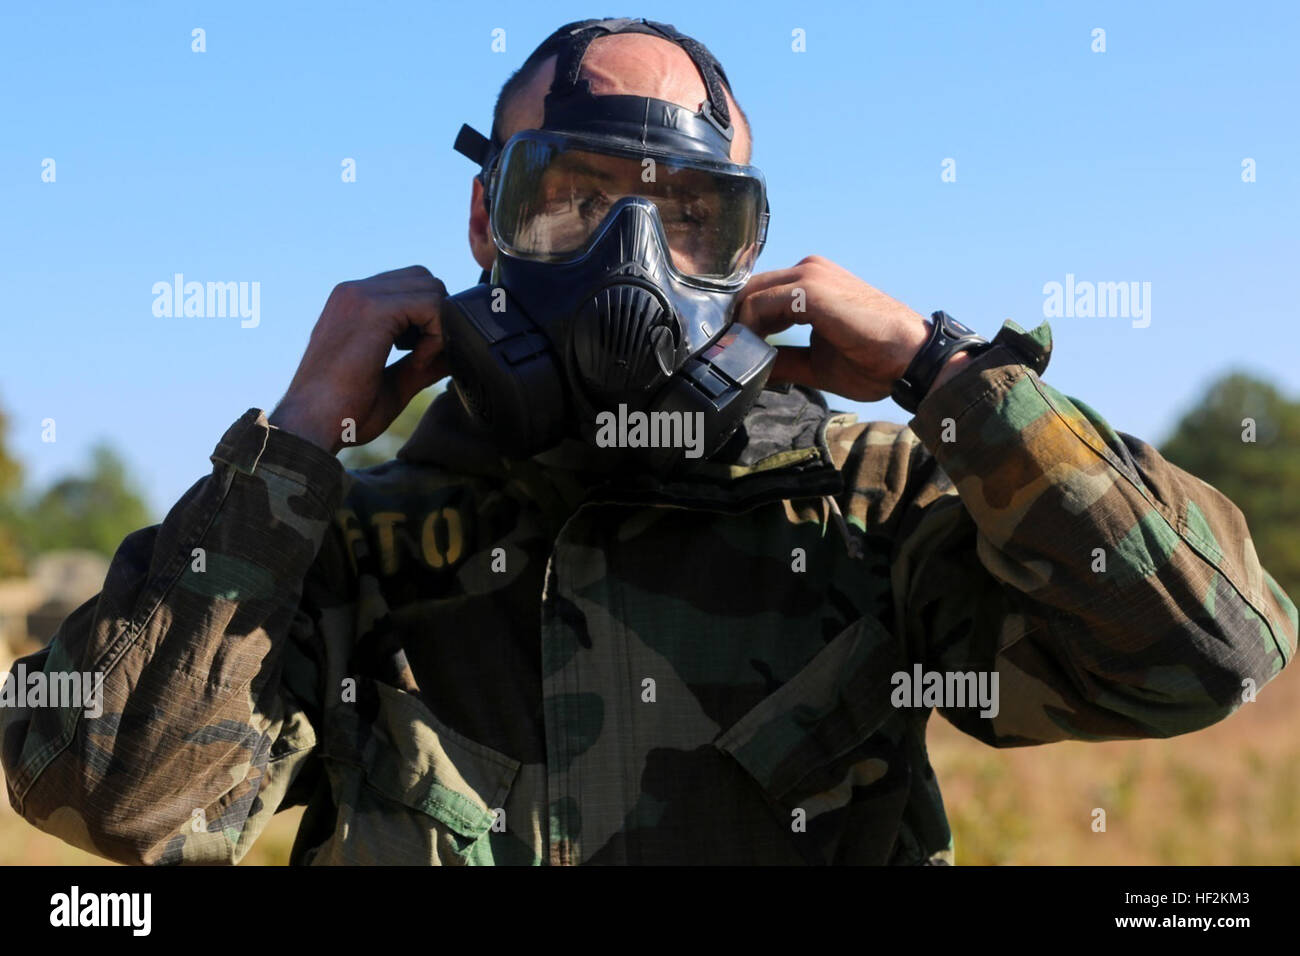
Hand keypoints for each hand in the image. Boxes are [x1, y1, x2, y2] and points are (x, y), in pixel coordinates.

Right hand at [270, 265, 448, 453]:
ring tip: (418, 361)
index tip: (418, 357)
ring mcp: (360, 295)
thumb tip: (456, 355)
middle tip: (423, 357)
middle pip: (424, 279)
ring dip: (437, 324)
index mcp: (352, 305)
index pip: (409, 286)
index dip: (427, 319)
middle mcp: (354, 292)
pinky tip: (417, 361)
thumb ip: (425, 363)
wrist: (310, 427)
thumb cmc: (344, 414)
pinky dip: (436, 333)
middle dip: (436, 316)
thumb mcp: (394, 383)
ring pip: (430, 287)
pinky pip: (430, 303)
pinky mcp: (372, 309)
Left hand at [733, 255, 933, 401]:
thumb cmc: (875, 360)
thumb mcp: (816, 363)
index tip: (733, 354)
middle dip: (734, 325)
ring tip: (739, 360)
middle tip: (728, 359)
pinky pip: (762, 305)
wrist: (913, 358)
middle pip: (749, 291)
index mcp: (811, 282)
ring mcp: (810, 276)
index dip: (740, 324)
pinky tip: (753, 354)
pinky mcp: (812, 290)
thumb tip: (751, 368)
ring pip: (751, 296)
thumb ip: (783, 360)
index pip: (758, 295)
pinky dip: (750, 329)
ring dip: (739, 329)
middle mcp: (808, 270)